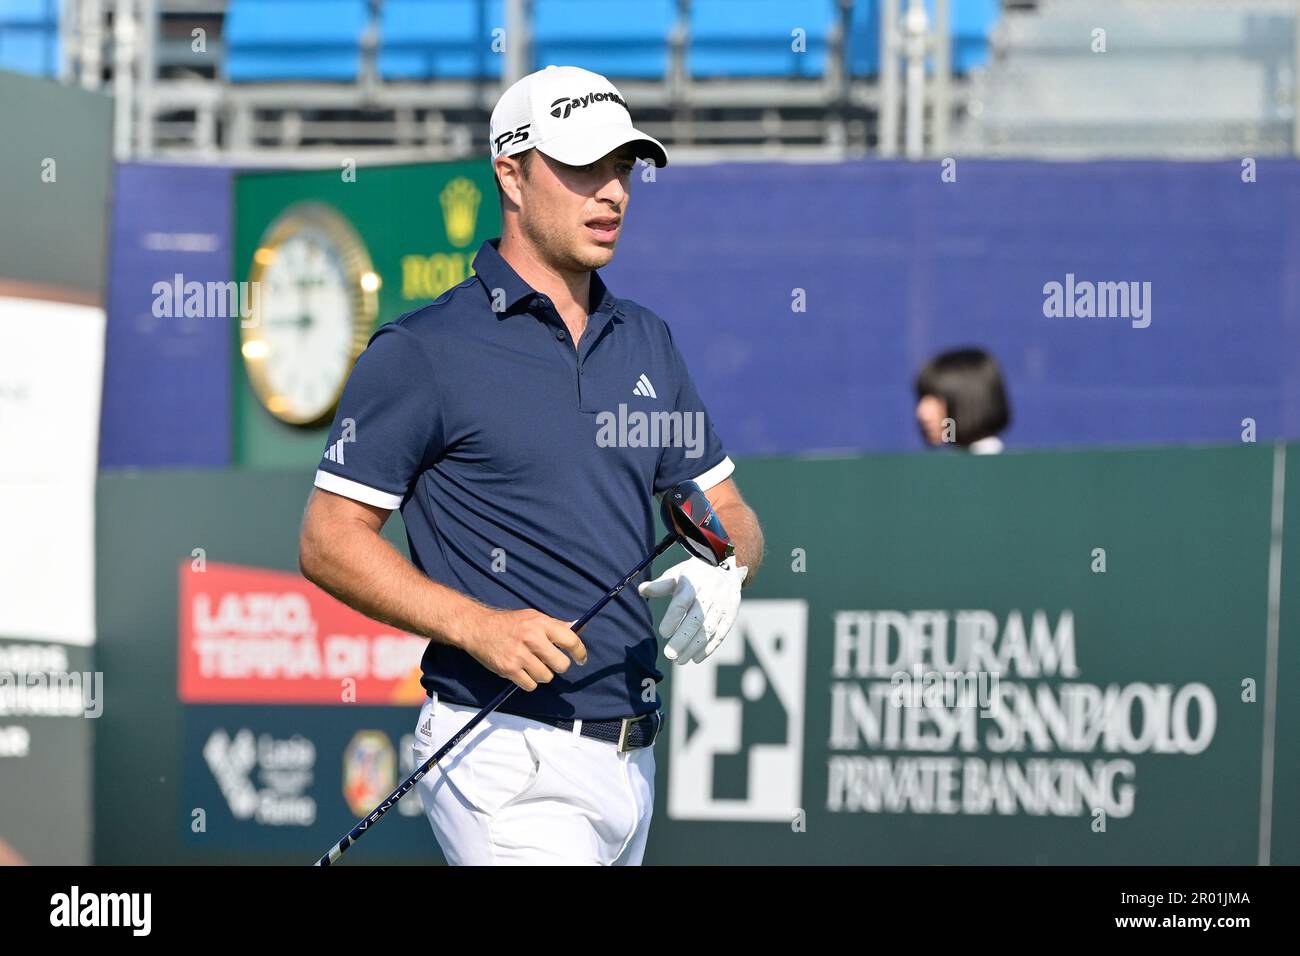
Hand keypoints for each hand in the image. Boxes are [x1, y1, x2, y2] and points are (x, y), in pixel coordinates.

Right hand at [460, 608, 587, 690]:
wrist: (478, 628)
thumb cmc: (509, 623)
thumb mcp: (533, 617)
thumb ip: (557, 625)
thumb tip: (580, 626)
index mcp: (541, 623)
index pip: (571, 640)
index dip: (580, 652)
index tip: (580, 659)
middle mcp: (532, 638)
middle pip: (561, 665)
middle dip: (558, 666)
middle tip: (549, 661)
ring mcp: (520, 655)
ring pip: (546, 677)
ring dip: (541, 674)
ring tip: (530, 663)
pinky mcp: (509, 669)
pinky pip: (531, 685)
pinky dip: (528, 681)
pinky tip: (520, 670)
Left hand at [637, 557, 747, 663]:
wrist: (726, 566)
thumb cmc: (694, 574)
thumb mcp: (677, 574)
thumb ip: (661, 585)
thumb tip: (641, 590)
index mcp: (693, 582)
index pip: (682, 602)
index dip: (673, 618)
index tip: (663, 632)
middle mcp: (710, 593)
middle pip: (696, 619)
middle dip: (683, 639)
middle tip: (669, 654)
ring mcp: (722, 604)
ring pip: (709, 629)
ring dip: (694, 647)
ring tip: (680, 660)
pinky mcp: (731, 613)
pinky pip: (721, 633)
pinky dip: (709, 648)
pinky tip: (696, 658)